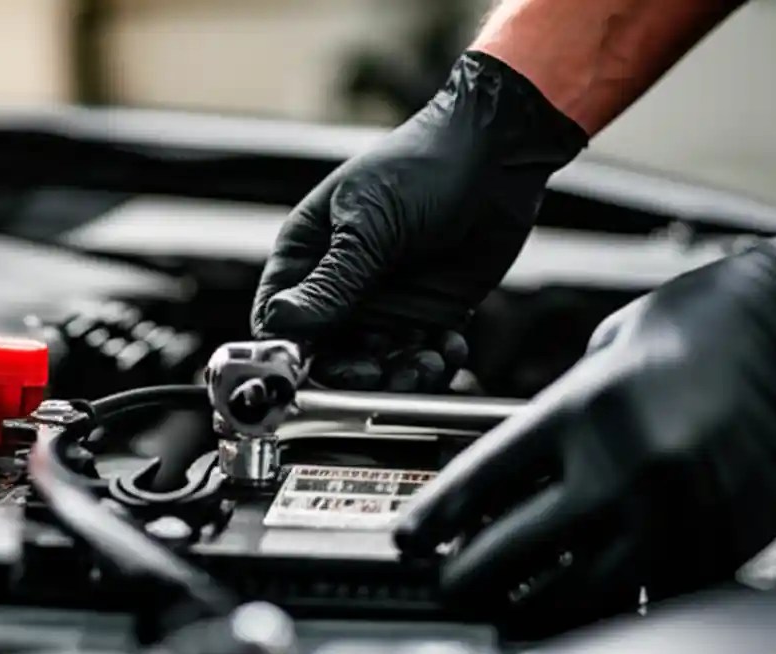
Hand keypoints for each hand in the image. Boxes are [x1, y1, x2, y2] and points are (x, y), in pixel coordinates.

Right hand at [251, 51, 586, 392]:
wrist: (497, 156)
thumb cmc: (423, 166)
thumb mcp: (369, 224)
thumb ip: (332, 281)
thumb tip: (283, 322)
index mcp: (309, 253)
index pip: (278, 316)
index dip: (288, 349)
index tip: (309, 372)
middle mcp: (342, 285)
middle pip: (328, 352)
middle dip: (353, 372)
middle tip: (378, 373)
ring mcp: (386, 302)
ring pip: (377, 363)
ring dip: (399, 373)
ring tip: (425, 361)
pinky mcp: (429, 313)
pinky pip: (422, 357)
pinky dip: (436, 362)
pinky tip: (450, 345)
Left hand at [395, 233, 775, 630]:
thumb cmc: (713, 320)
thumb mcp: (608, 348)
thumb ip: (560, 411)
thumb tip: (521, 465)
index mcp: (583, 412)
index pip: (478, 482)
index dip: (432, 519)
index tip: (410, 539)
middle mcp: (623, 472)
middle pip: (511, 555)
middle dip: (465, 577)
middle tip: (449, 582)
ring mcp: (676, 517)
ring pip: (576, 599)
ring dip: (531, 608)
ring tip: (507, 607)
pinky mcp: (724, 545)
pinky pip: (650, 599)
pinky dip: (613, 607)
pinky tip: (590, 598)